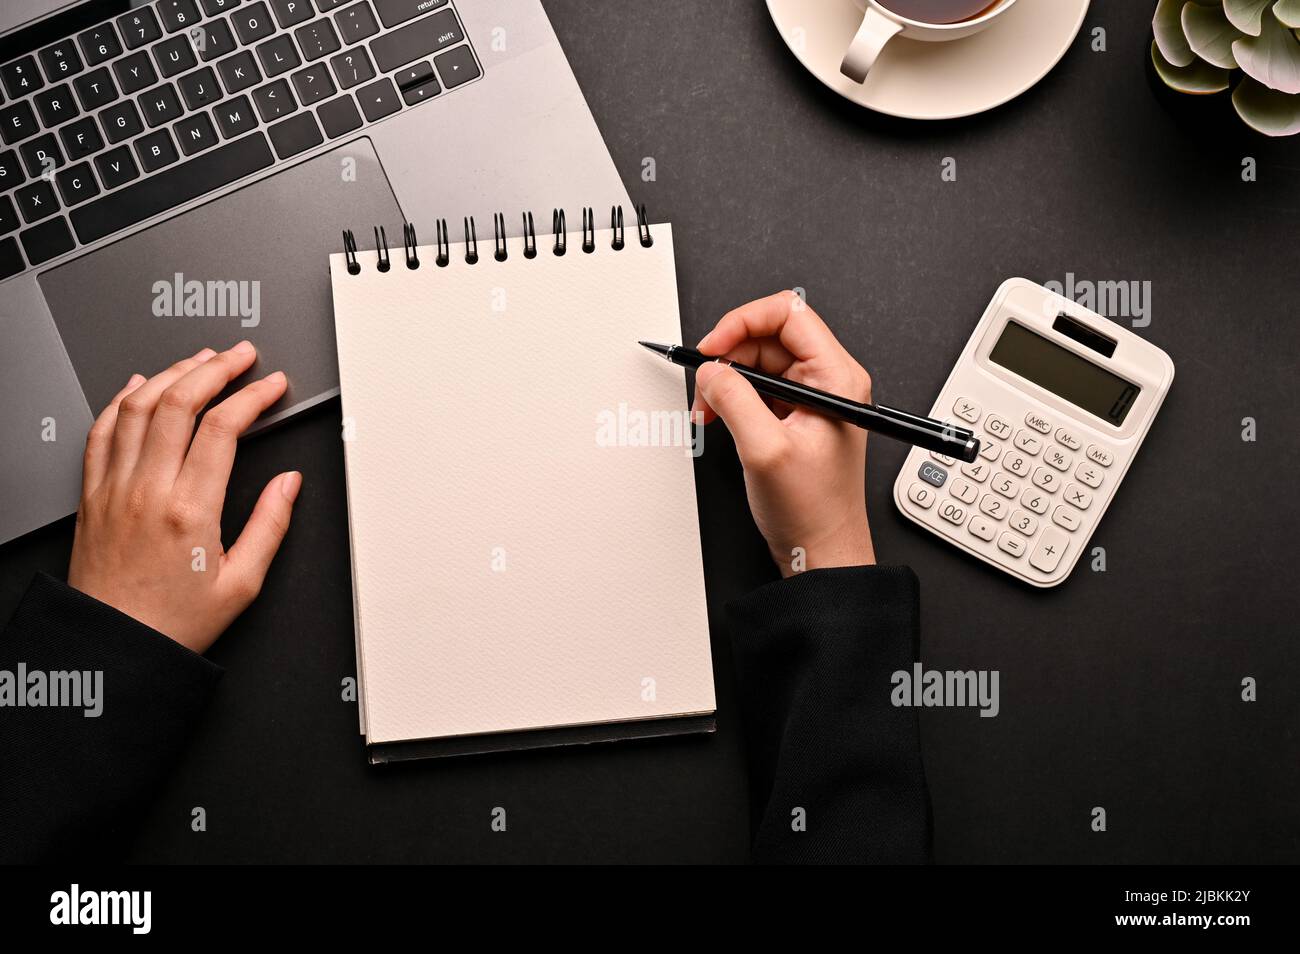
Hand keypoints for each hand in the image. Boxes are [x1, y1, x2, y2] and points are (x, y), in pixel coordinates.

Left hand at [68, 342, 298, 653]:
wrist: (111, 648)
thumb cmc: (173, 624)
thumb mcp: (242, 583)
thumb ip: (270, 526)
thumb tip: (289, 485)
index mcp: (189, 510)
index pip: (223, 427)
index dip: (253, 395)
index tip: (273, 386)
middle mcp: (146, 490)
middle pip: (179, 401)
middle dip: (215, 367)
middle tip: (240, 355)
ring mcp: (113, 487)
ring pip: (138, 406)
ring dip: (172, 373)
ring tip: (199, 360)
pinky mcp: (92, 495)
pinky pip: (101, 430)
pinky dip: (121, 399)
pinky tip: (138, 386)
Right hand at [691, 292, 874, 576]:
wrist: (822, 551)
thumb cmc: (813, 510)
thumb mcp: (764, 450)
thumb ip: (734, 400)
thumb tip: (711, 369)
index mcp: (837, 378)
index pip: (788, 313)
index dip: (742, 322)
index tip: (712, 347)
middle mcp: (830, 381)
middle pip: (769, 336)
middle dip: (729, 357)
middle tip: (705, 389)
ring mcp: (813, 397)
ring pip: (759, 362)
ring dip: (726, 382)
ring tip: (709, 413)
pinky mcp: (797, 414)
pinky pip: (759, 388)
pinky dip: (733, 399)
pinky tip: (720, 420)